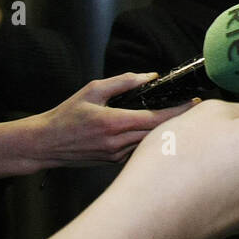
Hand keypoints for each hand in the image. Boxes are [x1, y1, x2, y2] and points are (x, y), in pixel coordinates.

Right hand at [26, 72, 192, 168]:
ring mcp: (117, 155)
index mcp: (113, 123)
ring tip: (178, 119)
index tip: (194, 104)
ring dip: (164, 131)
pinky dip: (147, 139)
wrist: (44, 144)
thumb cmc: (65, 116)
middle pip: (158, 132)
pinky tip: (153, 131)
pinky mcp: (114, 162)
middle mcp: (117, 142)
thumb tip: (148, 76)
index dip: (178, 112)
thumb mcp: (91, 91)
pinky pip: (138, 149)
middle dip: (177, 121)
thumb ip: (122, 82)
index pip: (155, 118)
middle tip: (193, 109)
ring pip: (150, 142)